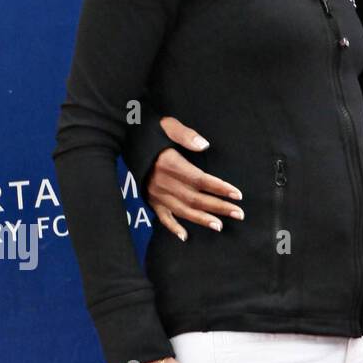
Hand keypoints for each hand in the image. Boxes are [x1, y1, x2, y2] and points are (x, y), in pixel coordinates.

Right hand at [148, 116, 243, 239]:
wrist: (124, 138)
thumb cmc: (151, 130)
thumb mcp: (168, 125)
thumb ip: (186, 135)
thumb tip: (204, 145)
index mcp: (169, 164)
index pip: (199, 179)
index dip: (219, 187)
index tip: (237, 194)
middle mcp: (161, 182)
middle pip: (194, 198)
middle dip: (218, 207)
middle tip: (239, 213)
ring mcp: (154, 193)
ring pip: (181, 210)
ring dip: (201, 219)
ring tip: (220, 226)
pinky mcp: (148, 199)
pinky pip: (161, 216)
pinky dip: (172, 227)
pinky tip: (185, 236)